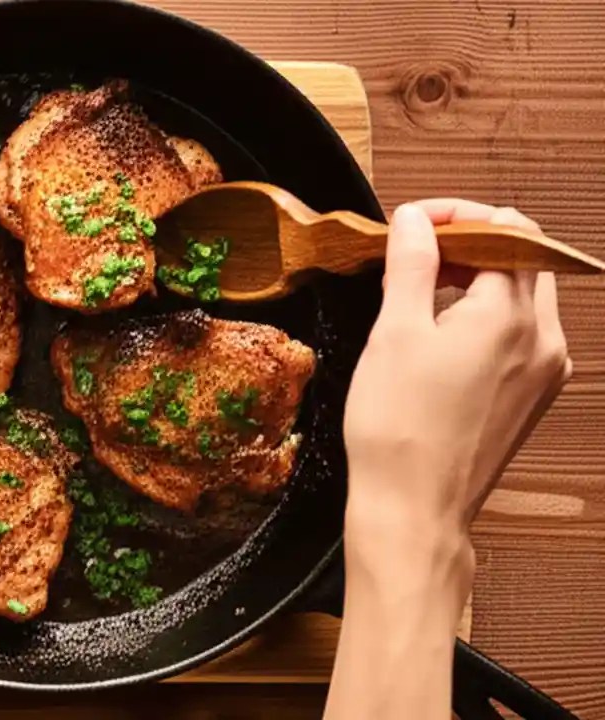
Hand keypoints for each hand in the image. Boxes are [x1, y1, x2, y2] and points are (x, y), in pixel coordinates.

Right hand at [344, 200, 570, 551]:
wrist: (414, 508)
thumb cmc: (398, 431)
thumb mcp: (394, 333)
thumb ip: (412, 265)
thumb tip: (416, 220)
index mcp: (510, 316)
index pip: (505, 229)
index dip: (456, 216)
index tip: (413, 223)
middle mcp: (544, 338)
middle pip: (523, 257)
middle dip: (470, 243)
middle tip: (415, 254)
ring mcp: (546, 369)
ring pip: (525, 294)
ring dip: (479, 278)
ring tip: (422, 294)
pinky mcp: (534, 395)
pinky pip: (521, 333)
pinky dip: (487, 316)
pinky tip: (442, 334)